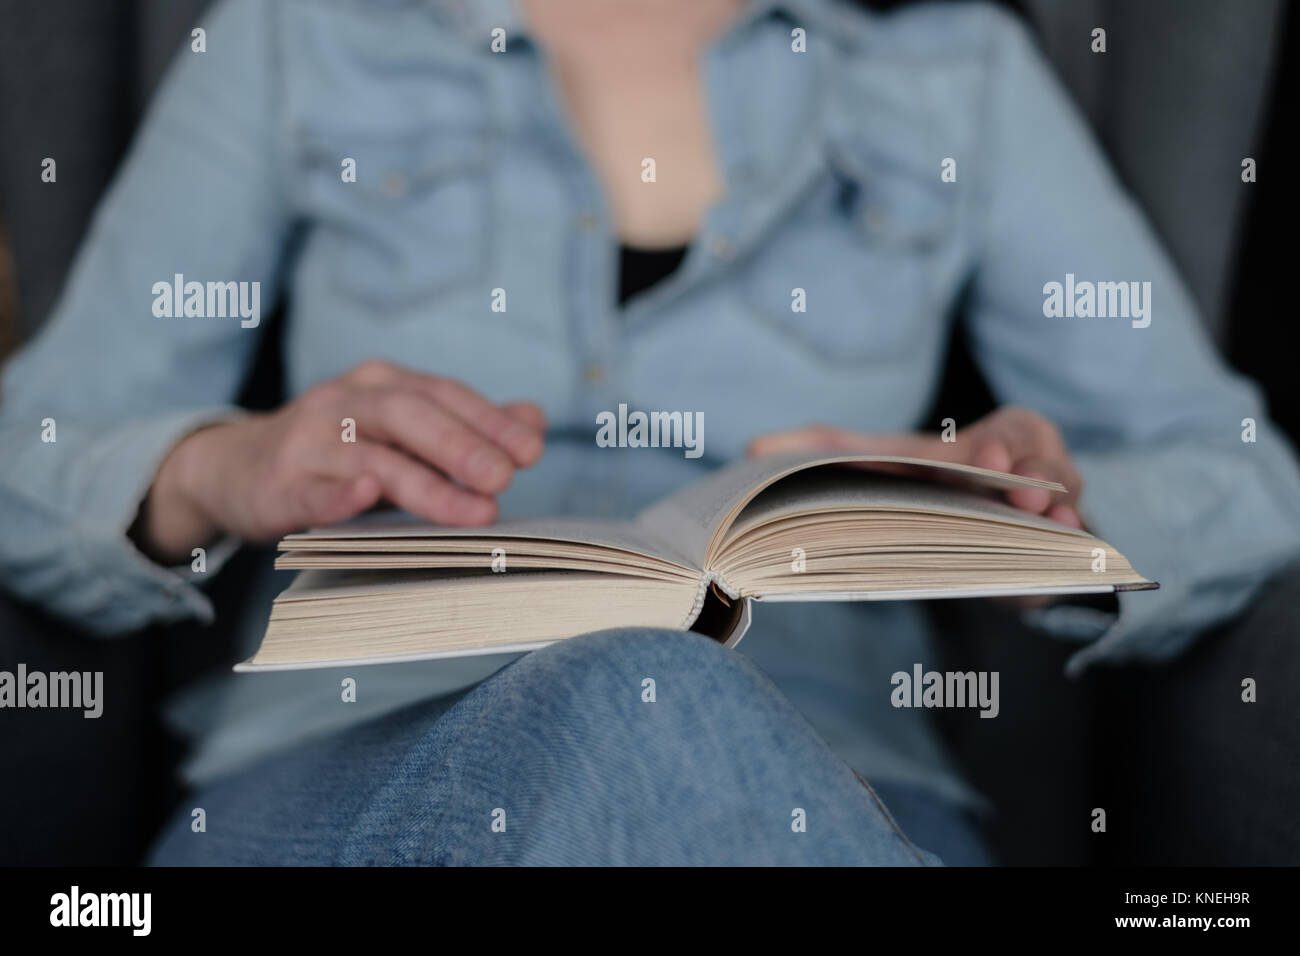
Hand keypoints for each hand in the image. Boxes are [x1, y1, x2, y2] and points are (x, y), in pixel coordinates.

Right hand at [132, 359, 545, 562]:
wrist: (234, 468)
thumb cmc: (337, 453)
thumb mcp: (402, 435)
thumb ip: (466, 427)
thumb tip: (533, 420)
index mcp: (382, 385)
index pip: (443, 395)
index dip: (488, 420)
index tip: (532, 450)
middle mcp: (345, 402)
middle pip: (409, 415)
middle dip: (462, 445)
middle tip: (504, 477)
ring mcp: (307, 441)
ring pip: (369, 455)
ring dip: (424, 482)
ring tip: (473, 509)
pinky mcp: (279, 482)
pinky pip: (310, 488)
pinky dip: (338, 493)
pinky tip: (364, 496)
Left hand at [746, 406, 1083, 527]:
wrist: (971, 531)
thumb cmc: (921, 484)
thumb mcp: (876, 461)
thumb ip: (820, 449)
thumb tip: (751, 448)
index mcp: (992, 440)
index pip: (1015, 430)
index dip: (1003, 442)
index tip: (983, 457)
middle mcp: (1032, 469)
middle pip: (1049, 463)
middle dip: (1036, 474)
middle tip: (1020, 495)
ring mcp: (1052, 509)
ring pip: (1070, 503)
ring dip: (1061, 516)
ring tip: (1052, 527)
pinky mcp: (1059, 551)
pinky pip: (1078, 547)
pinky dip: (1071, 552)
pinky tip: (1064, 558)